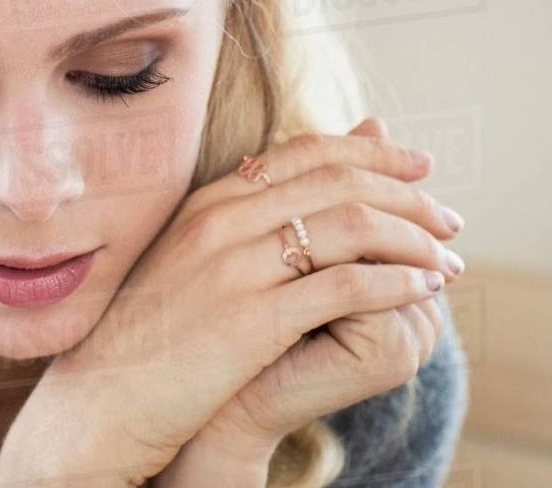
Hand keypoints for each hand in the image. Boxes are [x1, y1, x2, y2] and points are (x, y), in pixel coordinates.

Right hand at [152, 118, 461, 485]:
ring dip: (414, 238)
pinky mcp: (251, 319)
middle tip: (449, 218)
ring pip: (351, 226)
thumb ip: (242, 221)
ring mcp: (234, 267)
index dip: (373, 154)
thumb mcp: (189, 261)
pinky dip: (396, 282)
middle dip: (408, 195)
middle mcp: (222, 220)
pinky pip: (345, 286)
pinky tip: (423, 289)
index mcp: (208, 201)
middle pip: (339, 181)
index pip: (306, 152)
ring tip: (447, 260)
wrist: (101, 399)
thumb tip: (294, 196)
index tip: (419, 167)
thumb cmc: (149, 336)